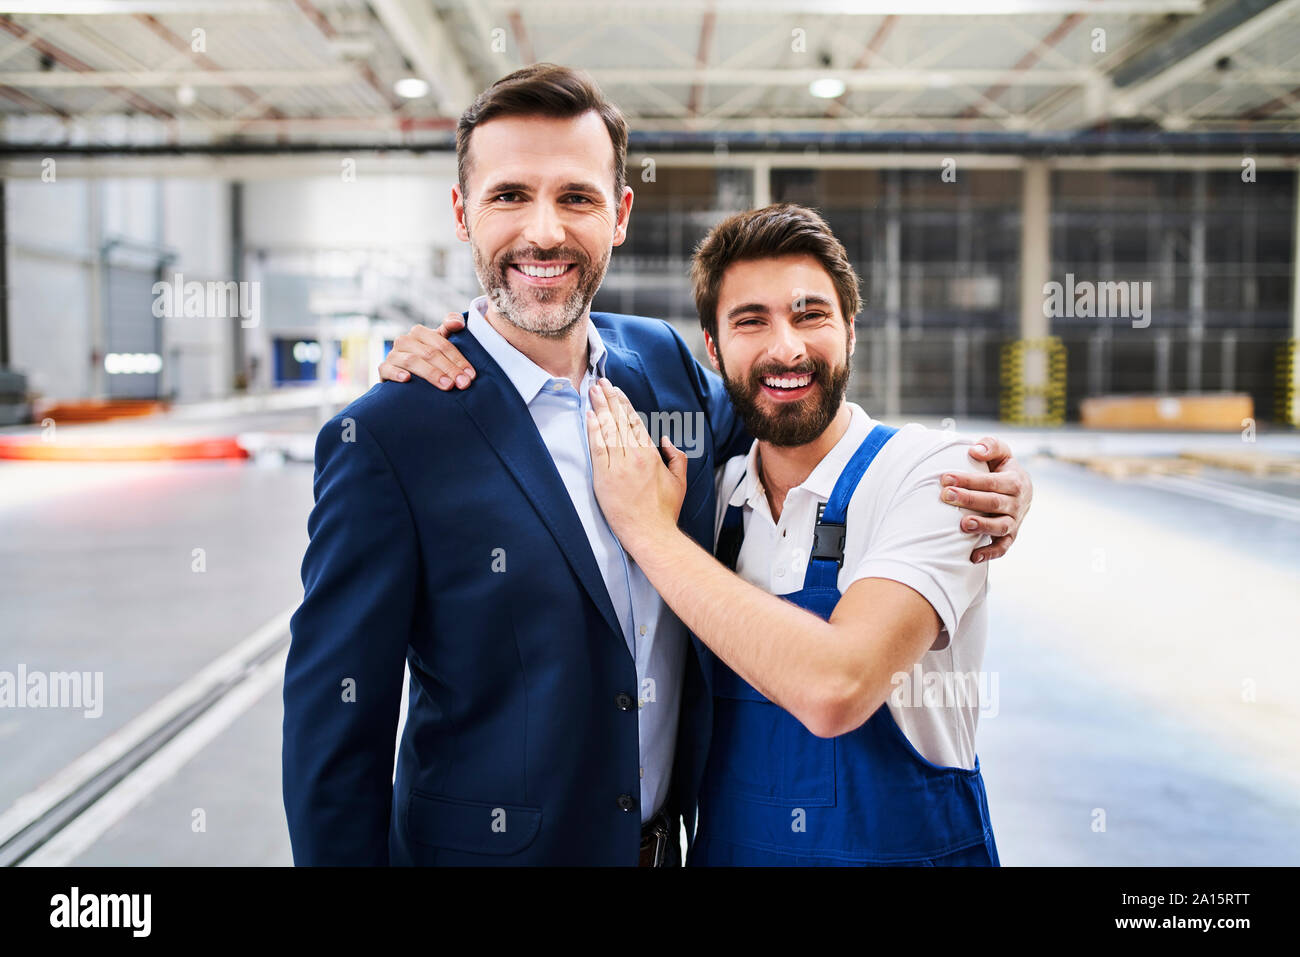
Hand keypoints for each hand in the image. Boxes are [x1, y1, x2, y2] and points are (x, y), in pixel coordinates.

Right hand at [377, 313, 476, 389]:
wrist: (404, 378)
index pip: (442, 344)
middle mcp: (405, 341)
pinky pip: (387, 369)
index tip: (471, 375)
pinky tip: (407, 380)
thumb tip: (458, 323)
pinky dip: (397, 373)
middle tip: (463, 384)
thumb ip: (450, 328)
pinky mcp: (383, 369)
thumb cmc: (427, 360)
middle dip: (449, 369)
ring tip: (447, 386)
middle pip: (430, 353)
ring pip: (412, 361)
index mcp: (420, 332)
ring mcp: (393, 354)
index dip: (458, 359)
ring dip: (431, 373)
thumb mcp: (439, 343)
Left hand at [585, 378, 688, 548]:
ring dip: (599, 408)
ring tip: (592, 392)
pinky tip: (589, 416)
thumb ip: (677, 456)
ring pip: (608, 431)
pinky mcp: (604, 478)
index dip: (624, 404)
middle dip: (609, 399)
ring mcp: (618, 467)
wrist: (651, 533)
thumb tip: (667, 440)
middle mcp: (634, 456)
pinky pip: (598, 449)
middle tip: (600, 382)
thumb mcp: (679, 480)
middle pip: (619, 421)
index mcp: (651, 455)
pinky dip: (593, 431)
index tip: (616, 391)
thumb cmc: (664, 511)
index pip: (635, 423)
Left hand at [939, 435, 1032, 563]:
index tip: (945, 478)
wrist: (1019, 490)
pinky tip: (973, 556)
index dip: (969, 480)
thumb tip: (974, 450)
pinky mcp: (1010, 535)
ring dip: (983, 526)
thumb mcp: (1001, 452)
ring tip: (963, 524)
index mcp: (1015, 481)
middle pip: (993, 502)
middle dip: (969, 499)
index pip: (991, 481)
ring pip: (1001, 526)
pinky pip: (1003, 547)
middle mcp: (1018, 503)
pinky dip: (990, 553)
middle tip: (946, 496)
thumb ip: (991, 446)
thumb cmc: (1002, 469)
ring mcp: (1015, 521)